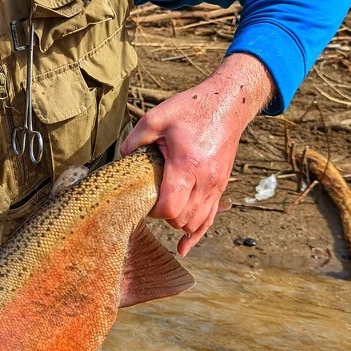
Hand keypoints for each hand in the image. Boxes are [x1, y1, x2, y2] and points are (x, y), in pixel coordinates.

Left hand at [120, 52, 272, 256]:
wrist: (229, 103)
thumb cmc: (192, 109)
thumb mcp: (157, 117)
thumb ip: (135, 139)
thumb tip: (121, 158)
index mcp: (186, 166)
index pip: (169, 208)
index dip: (153, 212)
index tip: (143, 202)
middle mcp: (204, 181)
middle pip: (181, 219)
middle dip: (163, 217)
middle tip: (150, 203)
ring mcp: (216, 185)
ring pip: (196, 223)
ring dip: (178, 223)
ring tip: (164, 213)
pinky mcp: (221, 186)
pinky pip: (211, 218)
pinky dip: (197, 234)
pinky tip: (183, 247)